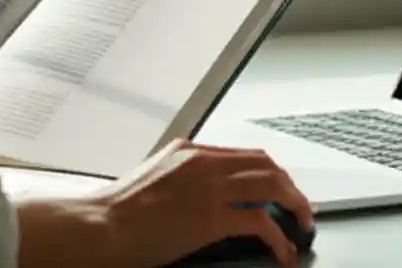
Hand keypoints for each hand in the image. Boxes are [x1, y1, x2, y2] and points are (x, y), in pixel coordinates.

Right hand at [16, 139, 313, 267]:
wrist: (98, 226)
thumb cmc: (114, 211)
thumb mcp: (151, 177)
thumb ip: (179, 179)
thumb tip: (199, 198)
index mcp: (187, 151)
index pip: (242, 153)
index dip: (267, 171)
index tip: (278, 188)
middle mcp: (202, 162)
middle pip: (265, 163)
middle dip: (288, 185)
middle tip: (299, 206)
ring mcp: (209, 188)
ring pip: (271, 185)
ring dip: (295, 205)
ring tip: (302, 224)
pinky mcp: (211, 217)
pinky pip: (261, 222)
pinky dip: (279, 237)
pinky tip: (282, 251)